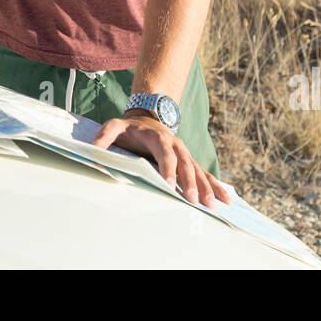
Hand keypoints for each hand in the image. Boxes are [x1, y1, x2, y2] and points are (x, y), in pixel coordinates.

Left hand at [92, 111, 231, 208]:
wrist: (147, 116)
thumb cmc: (129, 128)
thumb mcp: (113, 127)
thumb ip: (103, 138)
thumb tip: (93, 153)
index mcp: (158, 137)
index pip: (165, 153)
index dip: (167, 168)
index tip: (168, 185)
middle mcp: (175, 144)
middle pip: (185, 164)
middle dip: (190, 183)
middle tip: (192, 201)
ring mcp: (184, 153)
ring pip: (198, 170)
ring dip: (207, 187)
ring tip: (214, 205)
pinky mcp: (189, 161)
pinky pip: (205, 173)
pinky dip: (216, 186)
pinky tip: (227, 199)